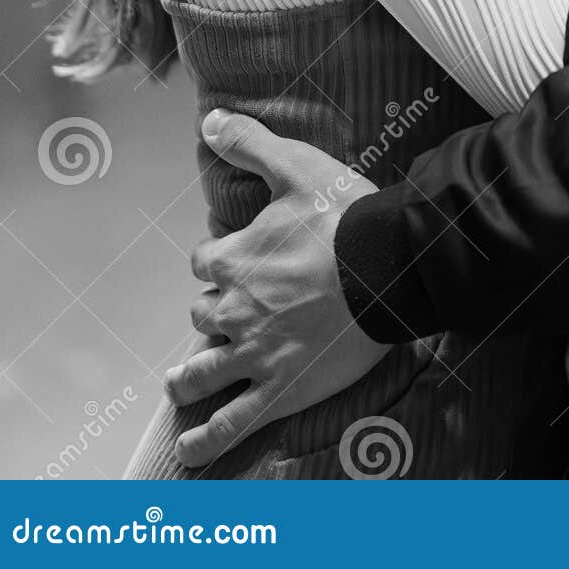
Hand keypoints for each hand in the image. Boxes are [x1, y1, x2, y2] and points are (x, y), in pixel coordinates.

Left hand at [165, 110, 391, 467]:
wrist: (389, 267)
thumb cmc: (345, 216)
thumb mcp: (295, 165)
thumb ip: (249, 143)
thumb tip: (209, 119)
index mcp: (233, 259)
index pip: (204, 263)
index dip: (217, 261)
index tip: (232, 260)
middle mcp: (234, 309)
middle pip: (203, 315)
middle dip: (211, 314)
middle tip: (224, 318)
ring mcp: (255, 354)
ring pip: (201, 371)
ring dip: (186, 378)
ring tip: (179, 382)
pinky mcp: (280, 389)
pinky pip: (233, 422)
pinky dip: (207, 439)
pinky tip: (191, 449)